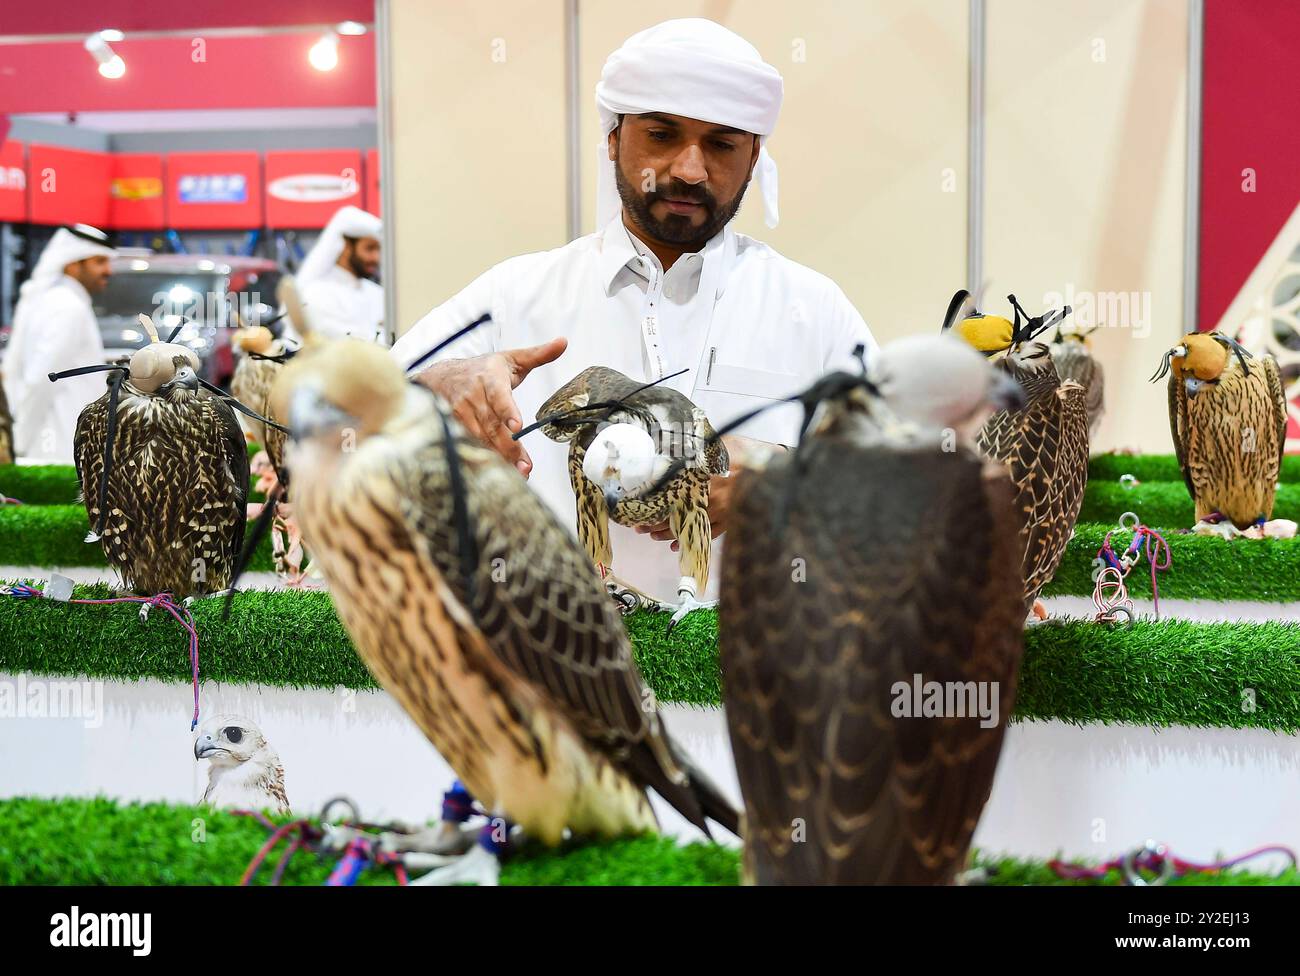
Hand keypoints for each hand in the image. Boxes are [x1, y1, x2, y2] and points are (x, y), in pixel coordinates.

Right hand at [414, 337, 567, 476]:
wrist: (442, 377)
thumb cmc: (483, 369)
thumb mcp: (511, 359)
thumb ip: (538, 355)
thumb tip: (563, 342)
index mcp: (489, 378)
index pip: (499, 396)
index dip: (507, 412)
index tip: (516, 427)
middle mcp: (473, 396)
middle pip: (492, 425)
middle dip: (509, 447)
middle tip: (525, 466)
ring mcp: (460, 414)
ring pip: (480, 439)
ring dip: (499, 458)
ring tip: (518, 473)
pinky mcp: (452, 427)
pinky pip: (470, 445)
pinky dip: (484, 459)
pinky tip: (499, 471)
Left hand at [634, 435, 774, 547]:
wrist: (775, 469)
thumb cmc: (748, 453)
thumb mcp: (721, 443)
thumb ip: (701, 447)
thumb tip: (679, 444)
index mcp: (703, 479)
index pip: (671, 497)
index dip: (653, 506)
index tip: (639, 510)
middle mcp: (708, 499)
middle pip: (675, 515)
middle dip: (655, 523)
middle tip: (639, 527)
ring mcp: (720, 513)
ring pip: (688, 527)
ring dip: (668, 534)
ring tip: (652, 535)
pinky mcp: (730, 521)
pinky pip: (706, 534)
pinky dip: (690, 540)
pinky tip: (676, 545)